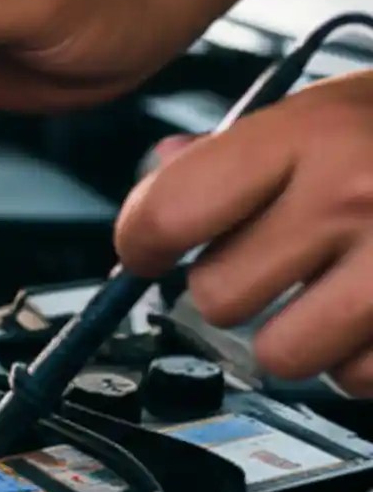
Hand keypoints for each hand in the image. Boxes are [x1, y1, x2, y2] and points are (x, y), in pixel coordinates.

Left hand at [116, 70, 372, 396]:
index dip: (142, 241)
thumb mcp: (333, 109)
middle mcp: (355, 198)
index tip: (147, 251)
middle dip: (236, 286)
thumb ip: (241, 151)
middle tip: (280, 260)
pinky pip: (357, 382)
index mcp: (311, 134)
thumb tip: (162, 177)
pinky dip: (363, 360)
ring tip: (340, 290)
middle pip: (216, 297)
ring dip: (299, 334)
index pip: (169, 211)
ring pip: (280, 356)